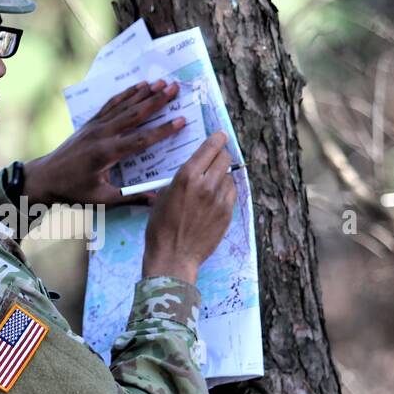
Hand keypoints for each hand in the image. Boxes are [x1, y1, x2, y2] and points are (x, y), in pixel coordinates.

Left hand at [22, 79, 184, 207]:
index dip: (163, 130)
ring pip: (124, 105)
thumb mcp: (101, 199)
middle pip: (135, 115)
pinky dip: (126, 94)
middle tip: (175, 88)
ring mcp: (95, 126)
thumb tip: (156, 199)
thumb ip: (129, 197)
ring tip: (162, 82)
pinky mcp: (90, 122)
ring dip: (144, 93)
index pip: (141, 139)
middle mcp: (102, 135)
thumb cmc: (72, 191)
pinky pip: (111, 104)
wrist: (44, 177)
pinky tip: (139, 86)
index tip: (181, 121)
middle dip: (157, 101)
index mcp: (106, 154)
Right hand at [141, 131, 235, 283]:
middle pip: (224, 158)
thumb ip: (180, 180)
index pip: (210, 148)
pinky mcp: (227, 213)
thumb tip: (193, 170)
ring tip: (212, 184)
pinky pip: (232, 193)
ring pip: (229, 176)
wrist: (173, 256)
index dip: (217, 139)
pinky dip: (226, 191)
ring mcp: (219, 200)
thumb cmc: (161, 228)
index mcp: (186, 177)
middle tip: (216, 159)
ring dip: (222, 176)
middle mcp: (206, 184)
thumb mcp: (163, 196)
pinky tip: (216, 198)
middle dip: (220, 156)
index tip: (221, 136)